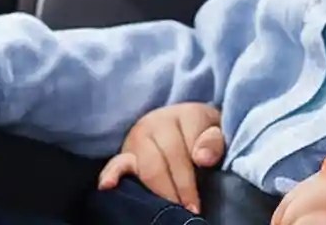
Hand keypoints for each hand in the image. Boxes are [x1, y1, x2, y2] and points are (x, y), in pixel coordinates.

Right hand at [98, 102, 224, 213]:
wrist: (182, 126)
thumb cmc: (204, 134)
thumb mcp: (217, 131)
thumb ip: (214, 141)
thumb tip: (202, 158)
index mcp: (186, 113)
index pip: (191, 144)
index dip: (194, 177)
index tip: (197, 203)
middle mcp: (158, 122)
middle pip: (169, 158)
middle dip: (179, 188)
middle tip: (187, 211)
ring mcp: (138, 137)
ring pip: (147, 165)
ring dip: (159, 190)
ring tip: (170, 209)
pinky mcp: (124, 152)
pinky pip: (115, 162)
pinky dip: (111, 174)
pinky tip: (108, 185)